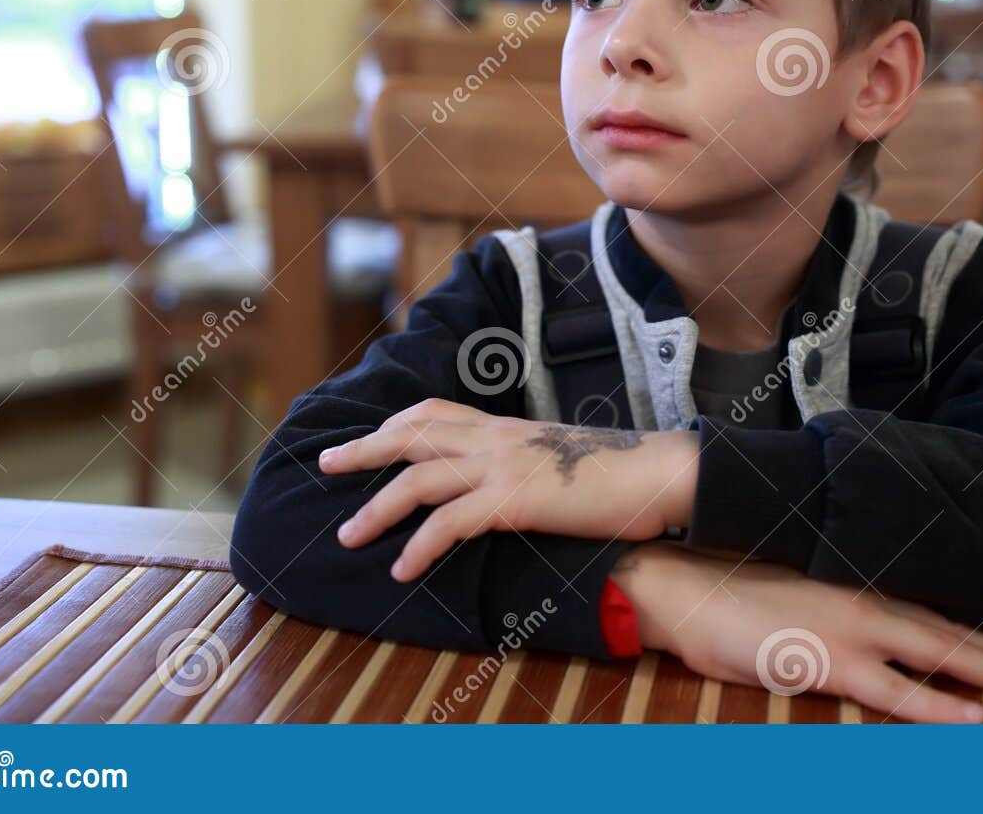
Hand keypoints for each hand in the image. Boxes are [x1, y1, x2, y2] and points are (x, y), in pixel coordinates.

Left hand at [318, 398, 698, 579]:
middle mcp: (496, 438)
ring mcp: (502, 465)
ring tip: (348, 536)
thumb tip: (510, 487)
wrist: (655, 473)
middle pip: (411, 434)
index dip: (394, 424)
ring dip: (376, 509)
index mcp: (506, 428)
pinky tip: (403, 570)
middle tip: (327, 465)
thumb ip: (525, 467)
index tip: (366, 437)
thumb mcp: (559, 461)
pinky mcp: (512, 499)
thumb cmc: (617, 475)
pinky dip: (419, 547)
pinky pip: (450, 523)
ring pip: (417, 479)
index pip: (435, 412)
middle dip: (364, 450)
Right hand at [613, 543, 982, 722]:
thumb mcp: (788, 583)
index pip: (925, 599)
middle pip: (943, 625)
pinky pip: (896, 692)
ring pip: (935, 651)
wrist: (684, 586)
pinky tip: (970, 718)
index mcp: (852, 579)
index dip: (969, 617)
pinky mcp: (830, 661)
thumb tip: (857, 617)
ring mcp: (850, 629)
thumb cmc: (726, 586)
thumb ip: (830, 595)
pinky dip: (937, 705)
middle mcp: (862, 599)